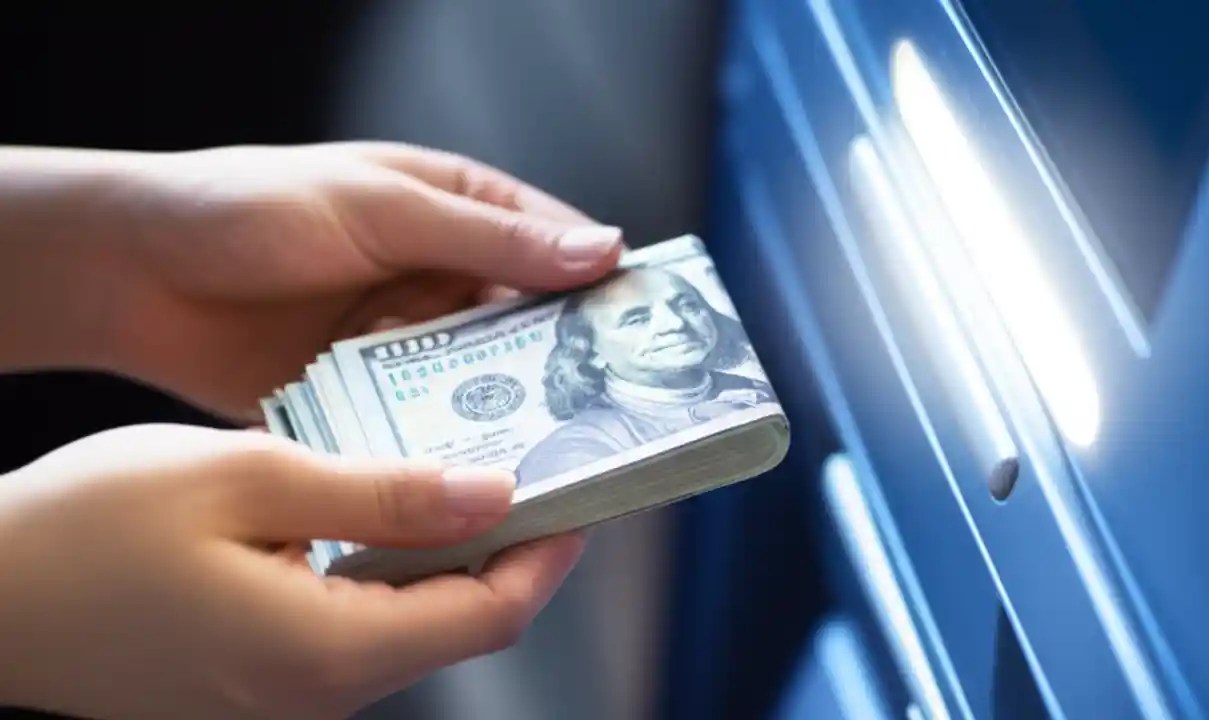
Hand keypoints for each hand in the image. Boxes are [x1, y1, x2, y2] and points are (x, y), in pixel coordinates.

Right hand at [0, 424, 582, 719]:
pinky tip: (381, 510)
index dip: (548, 553)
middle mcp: (318, 694)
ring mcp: (283, 696)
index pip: (490, 615)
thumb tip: (491, 495)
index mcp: (327, 651)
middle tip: (532, 465)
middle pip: (457, 624)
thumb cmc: (91, 527)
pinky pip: (353, 628)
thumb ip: (379, 493)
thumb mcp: (247, 478)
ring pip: (407, 626)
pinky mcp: (254, 680)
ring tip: (465, 472)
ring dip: (446, 556)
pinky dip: (388, 571)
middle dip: (507, 549)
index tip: (582, 490)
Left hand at [37, 142, 622, 420]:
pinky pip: (427, 427)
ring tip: (562, 458)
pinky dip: (452, 449)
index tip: (658, 341)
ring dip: (515, 416)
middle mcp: (443, 280)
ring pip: (486, 386)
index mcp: (457, 213)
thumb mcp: (379, 208)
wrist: (131, 275)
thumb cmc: (249, 209)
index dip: (609, 294)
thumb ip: (487, 238)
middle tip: (623, 417)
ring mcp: (407, 343)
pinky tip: (479, 480)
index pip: (559, 251)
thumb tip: (604, 251)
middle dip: (572, 369)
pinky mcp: (368, 397)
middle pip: (533, 328)